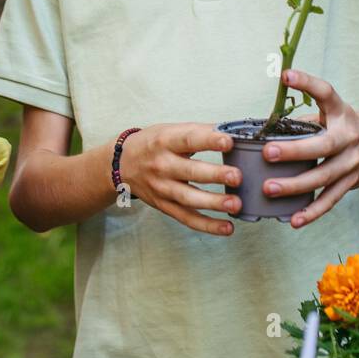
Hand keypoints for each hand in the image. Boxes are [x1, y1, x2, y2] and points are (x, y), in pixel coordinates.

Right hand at [116, 123, 241, 236]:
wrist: (120, 164)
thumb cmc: (152, 144)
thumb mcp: (170, 130)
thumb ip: (199, 132)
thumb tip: (233, 132)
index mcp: (165, 141)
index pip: (188, 139)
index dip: (209, 140)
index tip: (228, 141)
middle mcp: (163, 165)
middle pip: (190, 171)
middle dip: (215, 175)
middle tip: (237, 177)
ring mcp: (163, 188)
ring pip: (189, 198)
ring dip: (213, 202)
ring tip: (235, 204)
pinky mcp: (165, 206)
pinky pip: (187, 218)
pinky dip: (207, 225)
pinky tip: (227, 227)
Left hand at [263, 69, 358, 228]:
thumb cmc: (349, 126)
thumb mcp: (334, 114)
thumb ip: (306, 119)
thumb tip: (268, 126)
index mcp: (342, 113)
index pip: (326, 93)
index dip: (307, 83)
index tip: (286, 75)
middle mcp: (349, 137)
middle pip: (323, 146)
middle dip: (294, 151)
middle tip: (269, 153)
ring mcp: (352, 163)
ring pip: (323, 177)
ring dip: (295, 185)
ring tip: (269, 189)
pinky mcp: (351, 183)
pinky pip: (330, 200)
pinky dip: (312, 212)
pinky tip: (294, 220)